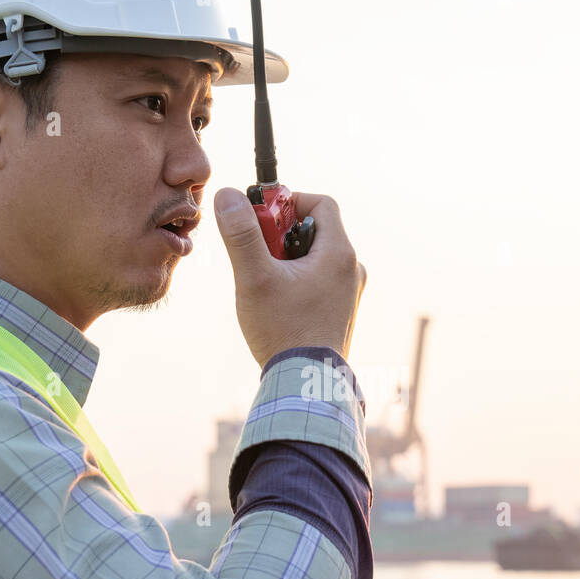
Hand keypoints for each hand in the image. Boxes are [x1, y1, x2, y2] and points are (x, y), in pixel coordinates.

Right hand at [214, 187, 366, 367]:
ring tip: (263, 281)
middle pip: (315, 230)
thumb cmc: (284, 331)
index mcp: (339, 253)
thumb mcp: (256, 277)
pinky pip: (317, 281)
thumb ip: (241, 235)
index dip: (288, 201)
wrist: (306, 383)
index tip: (261, 217)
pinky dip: (295, 280)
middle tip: (256, 252)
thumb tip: (228, 195)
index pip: (320, 203)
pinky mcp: (340, 312)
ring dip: (286, 259)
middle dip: (280, 234)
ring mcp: (349, 293)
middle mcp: (351, 269)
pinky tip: (275, 303)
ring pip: (314, 257)